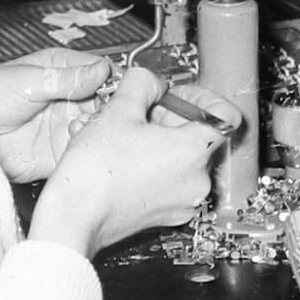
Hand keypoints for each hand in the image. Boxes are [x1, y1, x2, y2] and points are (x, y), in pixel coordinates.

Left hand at [0, 49, 110, 183]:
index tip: (115, 87)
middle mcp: (69, 97)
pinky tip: (77, 142)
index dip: (111, 79)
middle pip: (106, 100)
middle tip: (103, 109)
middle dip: (109, 105)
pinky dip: (88, 148)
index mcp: (61, 70)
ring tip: (85, 126)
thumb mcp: (27, 80)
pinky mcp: (62, 150)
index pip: (100, 70)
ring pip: (100, 125)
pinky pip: (86, 150)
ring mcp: (67, 124)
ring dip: (98, 127)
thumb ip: (66, 78)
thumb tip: (101, 70)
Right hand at [29, 68, 242, 255]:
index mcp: (194, 152)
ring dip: (150, 137)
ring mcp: (183, 201)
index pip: (226, 116)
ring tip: (117, 131)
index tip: (178, 95)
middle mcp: (197, 180)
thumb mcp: (118, 109)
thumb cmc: (96, 171)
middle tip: (137, 110)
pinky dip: (146, 161)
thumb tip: (152, 82)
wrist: (74, 218)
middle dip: (165, 115)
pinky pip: (165, 178)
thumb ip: (143, 84)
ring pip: (177, 156)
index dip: (202, 98)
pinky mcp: (165, 214)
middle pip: (196, 135)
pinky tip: (115, 153)